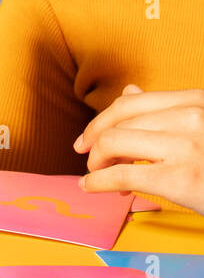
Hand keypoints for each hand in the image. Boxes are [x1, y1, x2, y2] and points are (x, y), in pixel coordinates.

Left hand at [76, 84, 203, 213]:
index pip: (131, 102)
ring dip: (96, 161)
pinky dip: (98, 181)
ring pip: (114, 143)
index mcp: (197, 101)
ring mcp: (187, 147)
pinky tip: (92, 187)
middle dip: (95, 142)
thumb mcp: (200, 127)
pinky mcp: (180, 179)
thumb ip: (166, 110)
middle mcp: (193, 117)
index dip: (100, 120)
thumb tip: (130, 90)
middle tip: (88, 159)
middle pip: (119, 123)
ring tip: (98, 174)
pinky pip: (120, 175)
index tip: (86, 138)